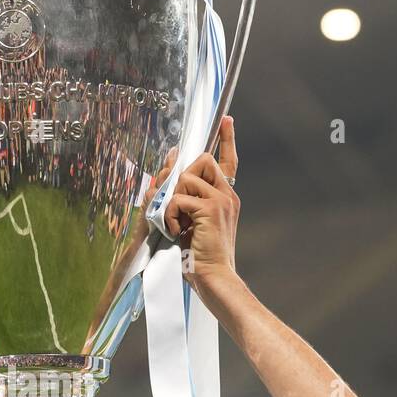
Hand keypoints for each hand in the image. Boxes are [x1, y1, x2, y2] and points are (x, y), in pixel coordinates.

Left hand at [158, 115, 239, 293]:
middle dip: (182, 178)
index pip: (228, 160)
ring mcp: (221, 200)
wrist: (214, 277)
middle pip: (202, 160)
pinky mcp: (210, 209)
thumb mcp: (194, 223)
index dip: (227, 139)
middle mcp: (227, 194)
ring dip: (173, 201)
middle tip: (177, 206)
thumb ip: (189, 201)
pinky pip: (179, 198)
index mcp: (226, 196)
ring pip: (187, 178)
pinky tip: (177, 232)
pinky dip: (171, 215)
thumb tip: (169, 179)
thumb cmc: (200, 256)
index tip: (226, 120)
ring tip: (178, 224)